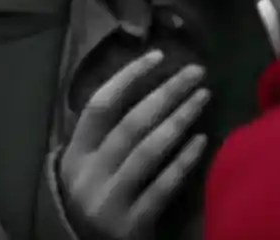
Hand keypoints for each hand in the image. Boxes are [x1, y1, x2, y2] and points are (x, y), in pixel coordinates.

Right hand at [59, 50, 210, 239]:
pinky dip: (184, 161)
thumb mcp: (90, 162)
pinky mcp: (132, 225)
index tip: (159, 55)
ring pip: (148, 151)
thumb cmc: (98, 194)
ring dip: (180, 119)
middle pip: (131, 124)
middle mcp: (88, 175)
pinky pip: (163, 186)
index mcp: (75, 154)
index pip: (100, 105)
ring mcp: (109, 201)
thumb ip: (107, 130)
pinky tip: (203, 140)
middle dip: (167, 93)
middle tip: (197, 72)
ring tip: (204, 97)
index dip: (128, 77)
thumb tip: (146, 80)